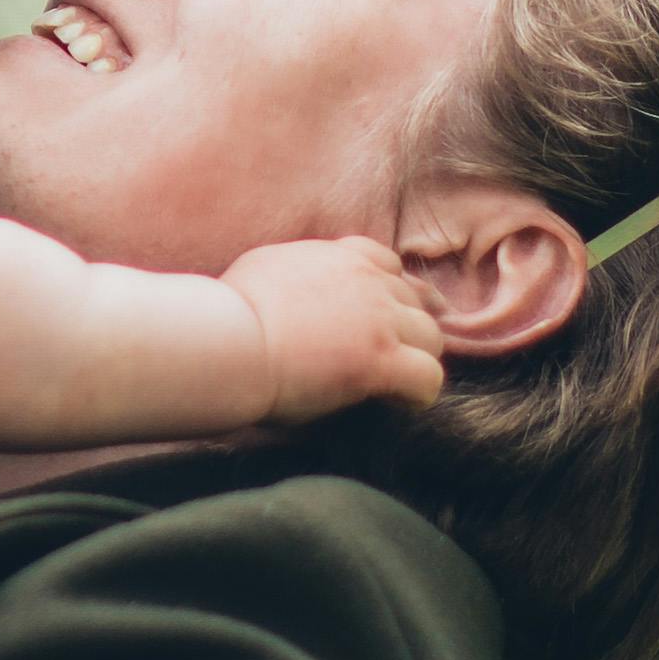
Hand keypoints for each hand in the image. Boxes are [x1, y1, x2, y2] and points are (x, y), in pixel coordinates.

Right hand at [222, 232, 449, 422]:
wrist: (227, 339)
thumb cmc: (230, 311)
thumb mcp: (265, 267)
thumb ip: (295, 272)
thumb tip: (288, 285)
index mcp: (339, 257)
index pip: (387, 264)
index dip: (387, 293)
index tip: (374, 318)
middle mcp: (366, 280)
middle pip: (414, 301)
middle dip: (404, 328)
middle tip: (383, 357)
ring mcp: (378, 319)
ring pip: (431, 336)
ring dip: (418, 358)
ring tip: (396, 382)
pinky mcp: (381, 360)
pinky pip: (429, 376)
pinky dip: (420, 392)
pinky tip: (403, 402)